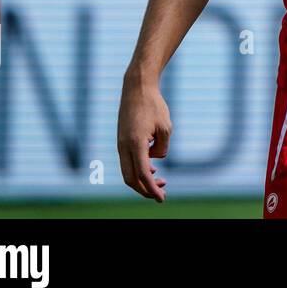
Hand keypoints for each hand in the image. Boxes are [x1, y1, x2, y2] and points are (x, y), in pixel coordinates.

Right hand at [118, 75, 171, 201]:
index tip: (161, 198)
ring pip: (127, 171)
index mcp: (135, 144)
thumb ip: (162, 148)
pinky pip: (127, 161)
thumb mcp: (166, 128)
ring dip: (142, 180)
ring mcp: (120, 144)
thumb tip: (155, 161)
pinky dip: (138, 169)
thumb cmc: (154, 106)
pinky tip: (152, 168)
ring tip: (161, 180)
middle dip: (145, 189)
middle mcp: (124, 147)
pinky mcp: (121, 140)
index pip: (142, 174)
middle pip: (130, 178)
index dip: (152, 189)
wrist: (136, 88)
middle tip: (161, 193)